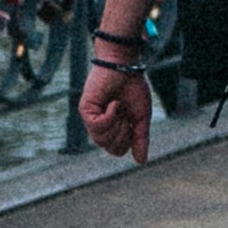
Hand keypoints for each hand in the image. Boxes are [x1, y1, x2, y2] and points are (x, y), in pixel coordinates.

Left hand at [79, 41, 152, 166]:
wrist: (124, 66)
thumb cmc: (132, 88)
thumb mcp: (141, 116)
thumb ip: (141, 139)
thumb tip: (142, 161)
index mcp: (113, 128)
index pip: (118, 150)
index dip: (129, 138)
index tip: (132, 119)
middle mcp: (100, 126)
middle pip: (110, 147)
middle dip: (123, 131)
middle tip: (125, 112)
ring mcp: (91, 119)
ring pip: (102, 139)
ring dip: (117, 123)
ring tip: (119, 106)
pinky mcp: (85, 110)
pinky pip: (98, 126)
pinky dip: (110, 116)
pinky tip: (113, 104)